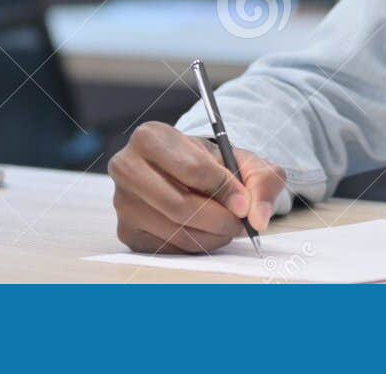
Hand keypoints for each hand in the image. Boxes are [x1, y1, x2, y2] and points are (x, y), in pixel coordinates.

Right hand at [109, 121, 286, 253]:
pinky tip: (206, 231)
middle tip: (240, 223)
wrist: (190, 174)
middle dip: (219, 219)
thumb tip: (259, 218)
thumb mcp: (245, 160)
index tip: (245, 203)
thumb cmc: (215, 164)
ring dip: (212, 235)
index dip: (225, 189)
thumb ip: (262, 181)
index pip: (192, 169)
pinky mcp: (127, 231)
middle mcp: (126, 167)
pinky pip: (169, 247)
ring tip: (227, 225)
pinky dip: (197, 245)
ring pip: (175, 230)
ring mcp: (122, 202)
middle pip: (180, 205)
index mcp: (150, 137)